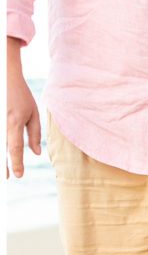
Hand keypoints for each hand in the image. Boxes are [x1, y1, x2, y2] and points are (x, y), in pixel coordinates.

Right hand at [6, 54, 40, 177]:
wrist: (4, 75)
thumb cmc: (20, 95)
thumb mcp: (33, 113)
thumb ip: (35, 134)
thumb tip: (37, 153)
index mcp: (14, 123)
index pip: (15, 148)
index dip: (16, 163)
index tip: (18, 175)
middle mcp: (1, 124)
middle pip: (0, 149)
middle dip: (2, 166)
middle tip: (5, 179)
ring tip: (2, 171)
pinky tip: (1, 155)